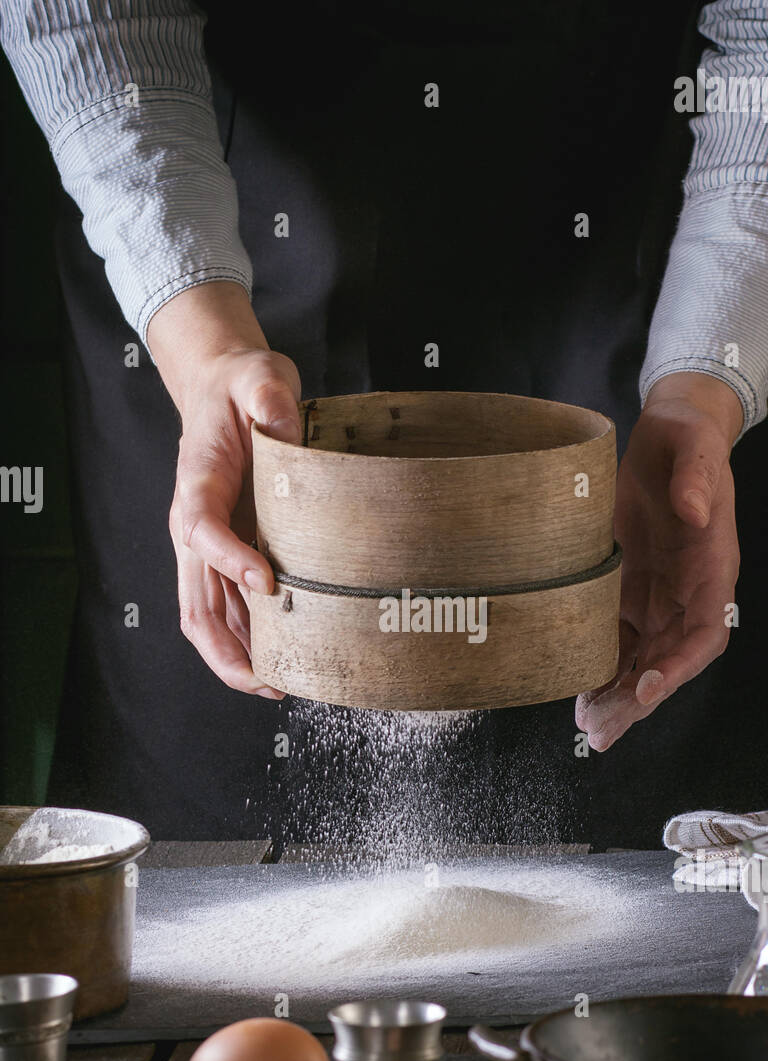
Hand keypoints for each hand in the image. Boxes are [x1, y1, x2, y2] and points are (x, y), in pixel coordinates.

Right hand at [148, 282, 301, 696]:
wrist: (223, 390)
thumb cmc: (242, 387)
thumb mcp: (259, 374)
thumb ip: (267, 392)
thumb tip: (280, 419)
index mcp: (197, 485)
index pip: (202, 531)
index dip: (230, 561)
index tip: (268, 584)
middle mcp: (193, 525)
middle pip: (195, 602)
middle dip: (229, 649)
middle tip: (270, 679)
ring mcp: (206, 546)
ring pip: (207, 618)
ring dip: (238, 658)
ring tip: (278, 685)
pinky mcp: (223, 554)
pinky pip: (225, 610)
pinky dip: (247, 642)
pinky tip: (278, 660)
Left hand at [575, 372, 742, 749]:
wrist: (667, 439)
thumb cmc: (686, 443)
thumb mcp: (694, 449)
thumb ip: (697, 477)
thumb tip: (694, 510)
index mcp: (711, 569)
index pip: (705, 632)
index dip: (680, 664)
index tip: (648, 686)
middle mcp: (687, 595)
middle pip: (668, 661)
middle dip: (637, 698)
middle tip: (602, 730)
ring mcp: (657, 599)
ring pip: (640, 661)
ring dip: (616, 696)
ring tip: (587, 727)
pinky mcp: (628, 594)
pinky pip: (617, 641)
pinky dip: (599, 670)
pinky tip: (576, 693)